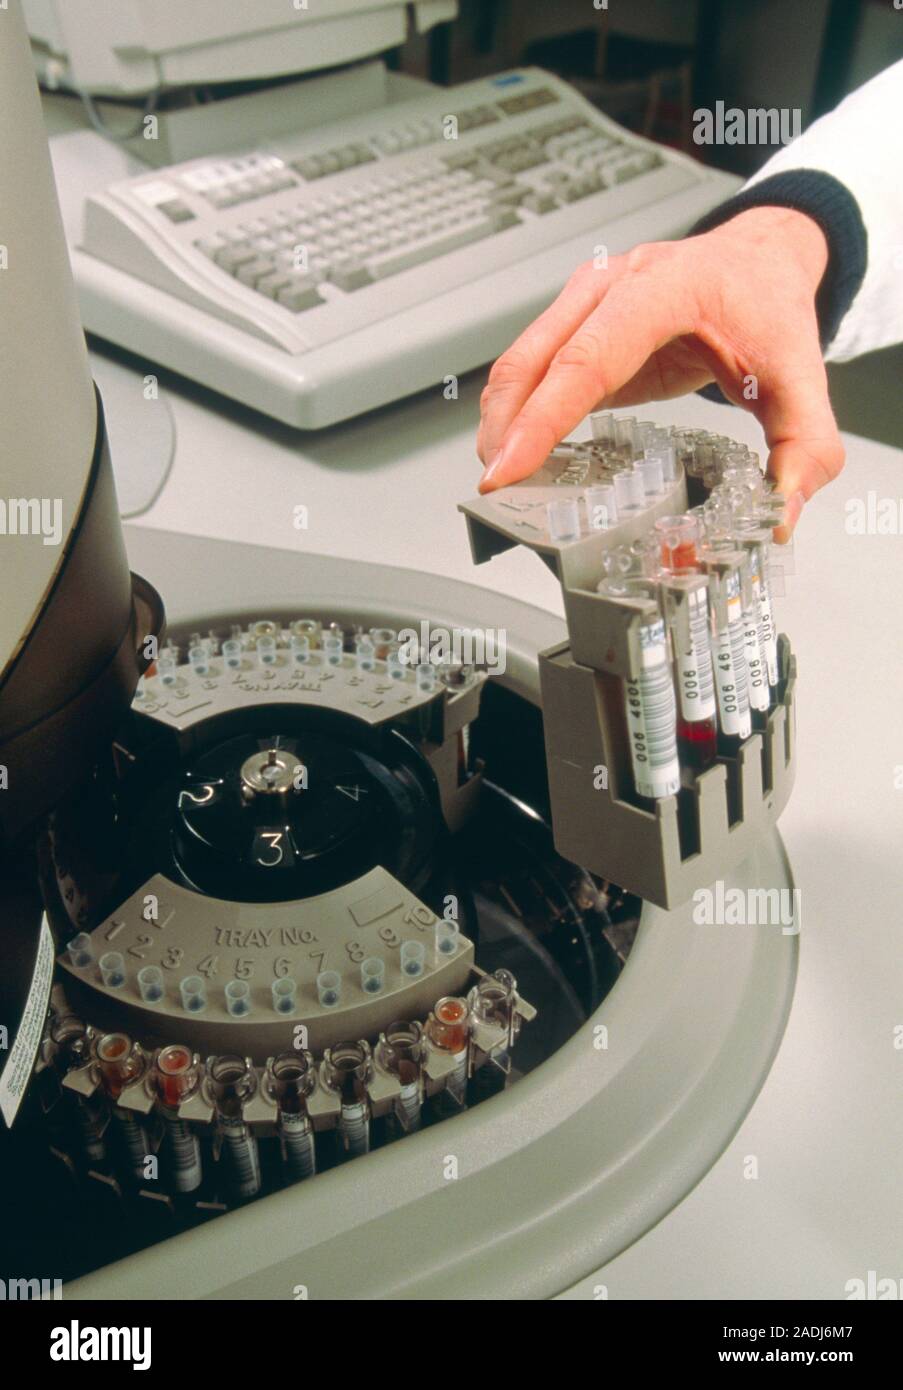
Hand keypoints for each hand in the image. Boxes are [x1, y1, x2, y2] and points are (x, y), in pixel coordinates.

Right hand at [476, 206, 842, 539]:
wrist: (759, 259)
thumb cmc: (767, 307)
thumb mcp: (801, 377)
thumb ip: (805, 447)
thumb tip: (783, 513)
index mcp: (666, 289)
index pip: (589, 358)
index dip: (544, 417)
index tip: (511, 466)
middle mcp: (615, 284)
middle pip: (537, 359)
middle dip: (506, 428)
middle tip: (497, 488)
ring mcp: (587, 297)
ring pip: (521, 359)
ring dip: (502, 420)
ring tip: (501, 477)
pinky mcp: (576, 320)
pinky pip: (531, 363)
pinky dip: (516, 409)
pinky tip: (518, 450)